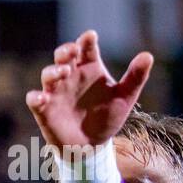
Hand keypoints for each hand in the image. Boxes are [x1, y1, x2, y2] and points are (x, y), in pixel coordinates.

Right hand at [25, 29, 152, 149]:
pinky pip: (34, 100)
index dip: (86, 41)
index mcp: (90, 68)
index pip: (86, 49)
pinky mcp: (44, 109)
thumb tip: (148, 55)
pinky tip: (41, 98)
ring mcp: (56, 92)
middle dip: (65, 51)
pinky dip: (35, 97)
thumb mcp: (125, 97)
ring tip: (63, 72)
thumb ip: (135, 77)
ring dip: (52, 71)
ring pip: (48, 75)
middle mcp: (71, 76)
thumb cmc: (107, 117)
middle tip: (72, 51)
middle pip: (63, 57)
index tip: (90, 36)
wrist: (91, 145)